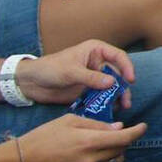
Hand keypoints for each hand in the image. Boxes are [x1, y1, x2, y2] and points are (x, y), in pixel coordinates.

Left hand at [15, 40, 135, 106]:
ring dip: (118, 97)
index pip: (118, 56)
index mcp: (96, 51)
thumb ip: (91, 77)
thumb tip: (112, 83)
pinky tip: (110, 111)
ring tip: (121, 108)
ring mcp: (94, 78)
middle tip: (126, 101)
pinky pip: (102, 97)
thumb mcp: (71, 71)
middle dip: (124, 88)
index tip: (130, 81)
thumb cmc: (49, 68)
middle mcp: (98, 63)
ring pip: (112, 87)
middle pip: (118, 74)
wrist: (31, 82)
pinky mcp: (88, 90)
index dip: (127, 67)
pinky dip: (107, 103)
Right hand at [16, 115, 147, 161]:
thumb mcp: (70, 121)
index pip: (124, 138)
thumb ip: (97, 125)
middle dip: (125, 141)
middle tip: (119, 132)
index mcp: (89, 142)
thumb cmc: (44, 136)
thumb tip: (118, 127)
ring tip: (106, 143)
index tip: (144, 126)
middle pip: (121, 151)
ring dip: (115, 153)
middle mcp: (91, 160)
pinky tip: (96, 155)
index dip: (137, 132)